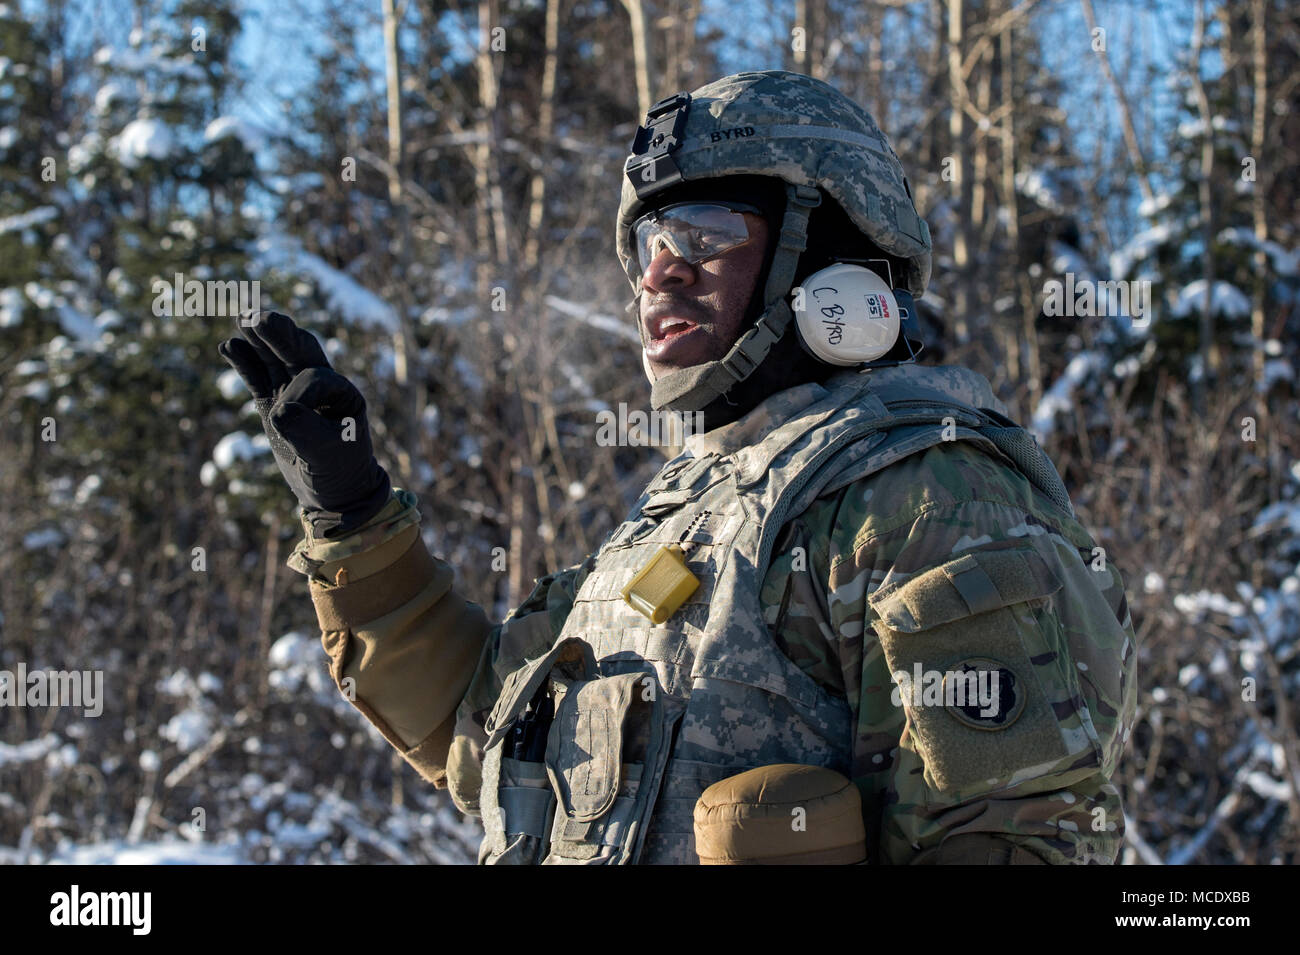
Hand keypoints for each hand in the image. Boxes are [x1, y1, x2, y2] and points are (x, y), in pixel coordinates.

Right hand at [218, 311, 391, 537]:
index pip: (312, 378)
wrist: (334, 493)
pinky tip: (229, 346)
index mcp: (341, 392)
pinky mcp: (273, 406)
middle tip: (259, 316)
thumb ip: (306, 432)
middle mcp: (320, 387)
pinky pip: (257, 379)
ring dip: (260, 341)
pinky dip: (244, 363)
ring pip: (275, 361)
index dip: (295, 392)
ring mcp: (294, 394)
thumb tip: (278, 410)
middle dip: (280, 334)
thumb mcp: (328, 454)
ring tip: (243, 318)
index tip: (283, 417)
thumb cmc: (340, 472)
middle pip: (297, 352)